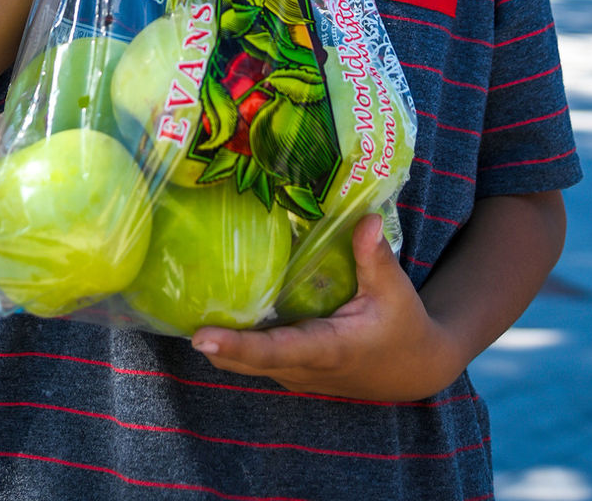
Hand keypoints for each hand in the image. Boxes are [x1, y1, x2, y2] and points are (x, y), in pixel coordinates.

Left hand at [190, 214, 462, 400]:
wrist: (415, 369)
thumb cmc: (404, 327)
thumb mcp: (395, 292)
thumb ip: (376, 257)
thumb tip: (364, 218)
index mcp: (328, 350)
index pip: (276, 352)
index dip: (238, 347)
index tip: (201, 338)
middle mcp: (304, 368)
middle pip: (247, 362)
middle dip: (213, 344)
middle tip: (177, 313)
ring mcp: (295, 372)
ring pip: (246, 363)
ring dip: (219, 344)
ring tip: (185, 304)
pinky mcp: (292, 366)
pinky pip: (255, 357)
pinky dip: (234, 341)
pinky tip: (216, 308)